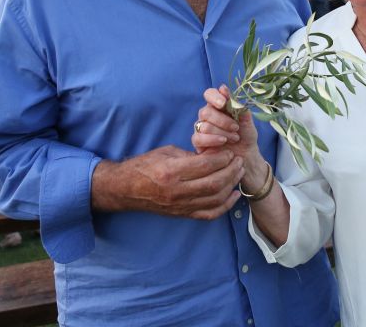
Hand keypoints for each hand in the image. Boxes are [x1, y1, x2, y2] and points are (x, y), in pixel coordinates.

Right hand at [91, 146, 244, 219]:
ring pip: (215, 199)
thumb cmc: (145, 166)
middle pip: (214, 184)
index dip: (222, 158)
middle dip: (231, 171)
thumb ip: (190, 155)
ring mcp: (180, 205)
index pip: (205, 165)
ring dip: (231, 186)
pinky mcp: (182, 214)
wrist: (126, 189)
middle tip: (239, 161)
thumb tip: (214, 155)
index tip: (230, 151)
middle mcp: (176, 191)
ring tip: (239, 173)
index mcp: (171, 172)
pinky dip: (225, 206)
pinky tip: (234, 195)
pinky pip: (209, 214)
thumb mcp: (166, 152)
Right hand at [194, 86, 271, 195]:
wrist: (247, 156)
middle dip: (222, 120)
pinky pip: (198, 138)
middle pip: (205, 111)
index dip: (214, 96)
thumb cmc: (246, 136)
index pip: (209, 94)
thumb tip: (224, 89)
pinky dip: (212, 139)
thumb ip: (236, 105)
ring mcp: (201, 129)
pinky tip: (223, 142)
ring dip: (222, 132)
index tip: (224, 103)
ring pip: (204, 126)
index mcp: (219, 106)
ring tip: (235, 138)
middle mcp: (208, 116)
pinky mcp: (199, 143)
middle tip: (236, 127)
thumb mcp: (246, 119)